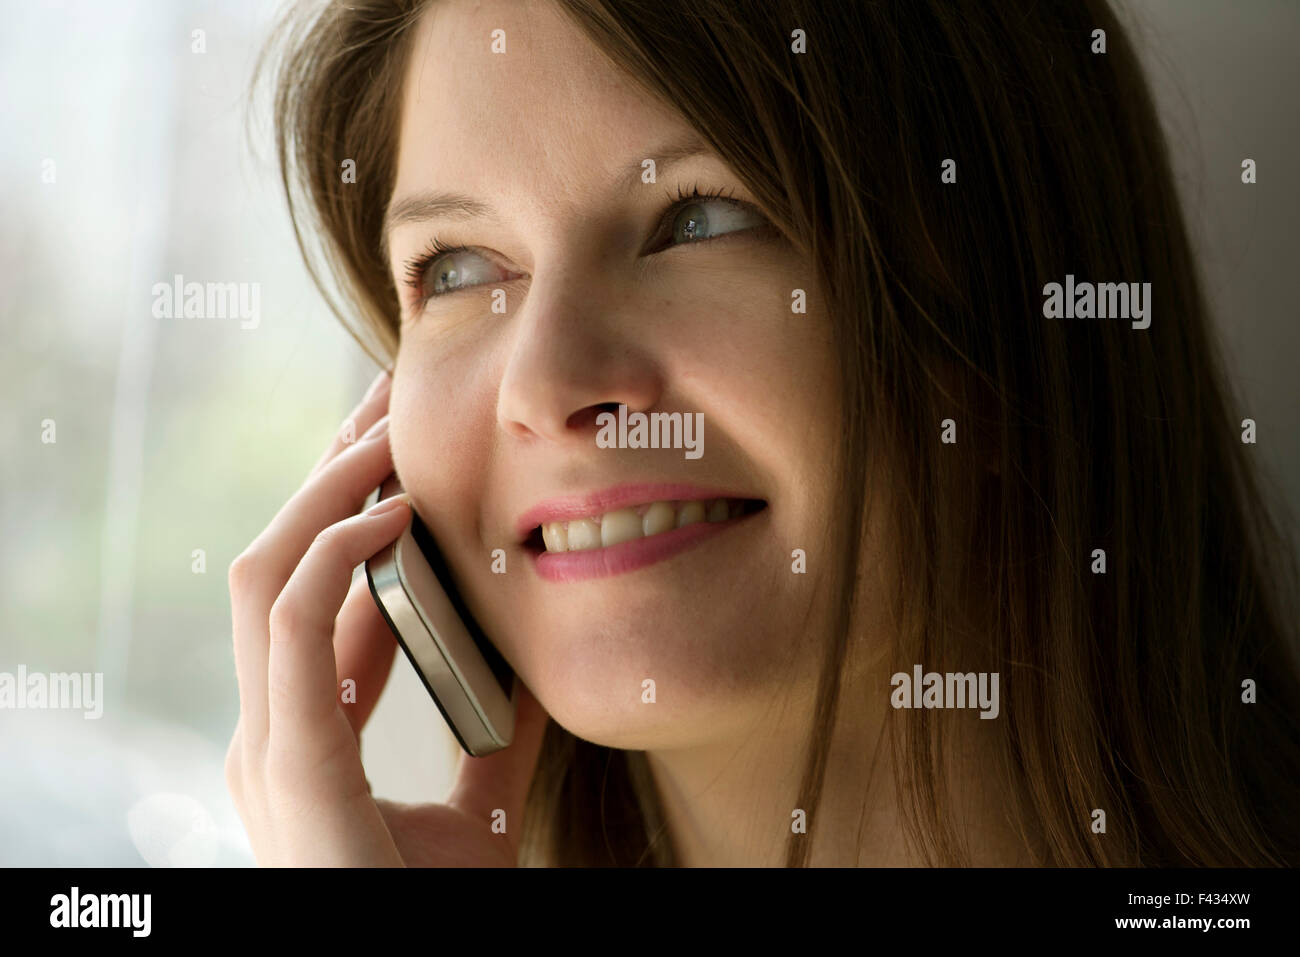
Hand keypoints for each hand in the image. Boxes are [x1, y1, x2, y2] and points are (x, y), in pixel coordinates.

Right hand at [225, 369, 550, 865]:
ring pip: (266, 575)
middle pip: (275, 563)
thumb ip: (497, 738)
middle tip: (383, 401)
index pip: (309, 596)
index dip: (347, 517)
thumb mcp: (480, 808)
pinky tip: (392, 510)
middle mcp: (270, 730)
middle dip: (327, 476)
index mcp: (303, 736)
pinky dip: (334, 556)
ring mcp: (267, 746)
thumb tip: (538, 662)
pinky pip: (290, 629)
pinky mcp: (289, 765)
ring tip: (387, 430)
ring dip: (324, 491)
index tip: (398, 451)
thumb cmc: (431, 913)